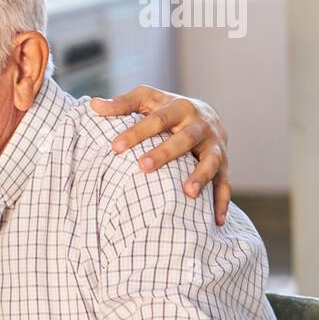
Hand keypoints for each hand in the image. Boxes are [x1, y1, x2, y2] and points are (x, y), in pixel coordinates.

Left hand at [90, 85, 230, 225]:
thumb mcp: (146, 99)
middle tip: (143, 167)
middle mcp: (201, 125)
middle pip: (185, 138)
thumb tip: (93, 104)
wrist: (207, 115)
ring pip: (211, 160)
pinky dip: (222, 201)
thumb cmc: (166, 109)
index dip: (136, 133)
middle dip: (165, 153)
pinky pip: (225, 183)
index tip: (115, 147)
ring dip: (201, 176)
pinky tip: (216, 220)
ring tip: (188, 193)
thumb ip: (121, 104)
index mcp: (179, 108)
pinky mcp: (224, 163)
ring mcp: (215, 145)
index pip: (156, 120)